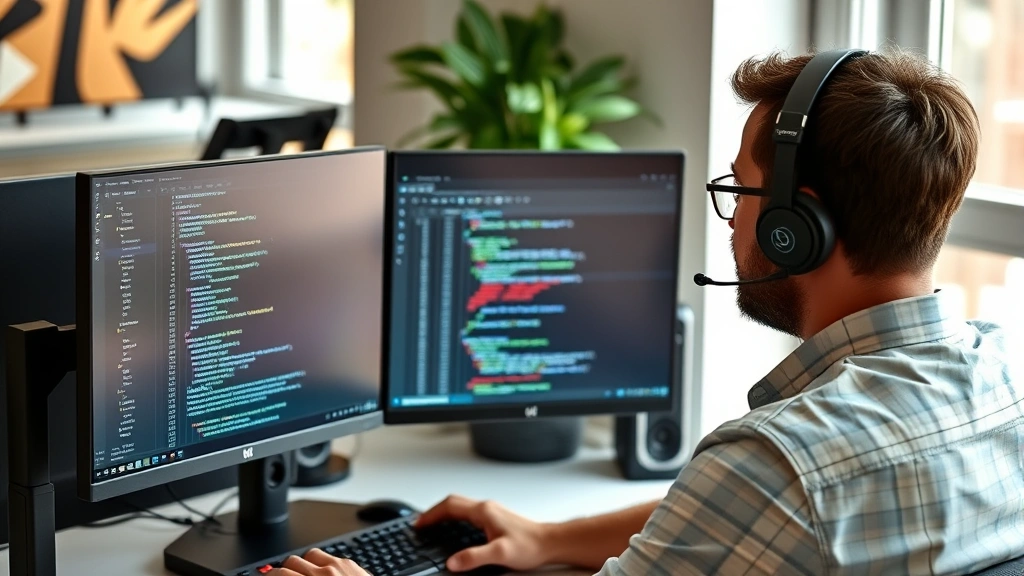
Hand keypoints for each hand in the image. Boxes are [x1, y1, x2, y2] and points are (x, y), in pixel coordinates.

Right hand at [267, 549, 369, 575]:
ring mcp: (338, 566)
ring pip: (309, 554)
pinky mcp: (351, 564)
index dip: (270, 575)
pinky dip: (322, 563)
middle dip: (284, 571)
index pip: (280, 574)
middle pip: (291, 562)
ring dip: (303, 563)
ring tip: (302, 573)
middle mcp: (323, 574)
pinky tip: (322, 573)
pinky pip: (329, 556)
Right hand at [416, 495, 550, 571]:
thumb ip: (474, 557)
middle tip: (422, 525)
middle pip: (453, 503)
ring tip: (433, 526)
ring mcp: (492, 512)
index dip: (431, 515)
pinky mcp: (496, 519)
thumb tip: (452, 562)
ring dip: (445, 514)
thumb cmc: (531, 545)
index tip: (419, 524)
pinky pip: (469, 514)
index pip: (449, 506)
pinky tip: (456, 531)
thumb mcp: (499, 554)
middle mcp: (486, 508)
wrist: (550, 543)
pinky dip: (456, 519)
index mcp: (483, 511)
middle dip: (434, 512)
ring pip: (461, 508)